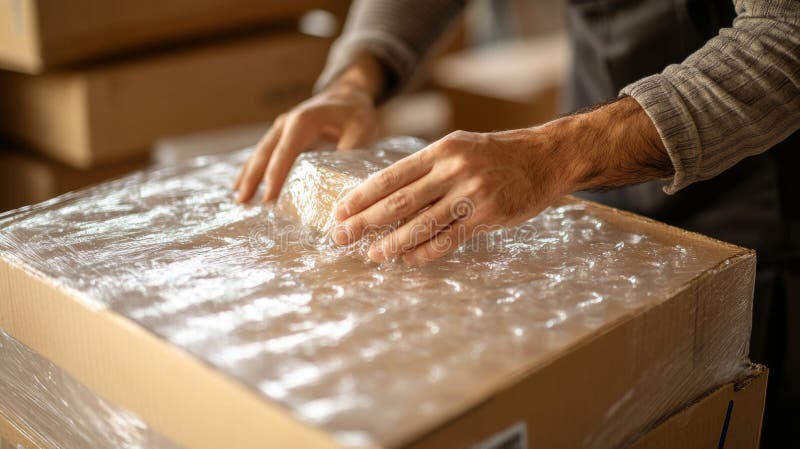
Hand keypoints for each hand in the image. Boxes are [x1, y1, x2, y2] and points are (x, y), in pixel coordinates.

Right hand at [234, 53, 383, 202]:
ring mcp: (282, 127)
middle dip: (253, 178)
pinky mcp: (283, 134)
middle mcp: (287, 122)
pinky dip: (254, 168)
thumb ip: (350, 150)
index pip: (285, 152)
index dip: (275, 176)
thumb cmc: (355, 111)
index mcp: (304, 121)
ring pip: (260, 152)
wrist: (348, 92)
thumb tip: (339, 178)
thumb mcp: (361, 128)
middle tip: (243, 202)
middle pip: (265, 152)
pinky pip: (265, 152)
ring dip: (249, 174)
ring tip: (239, 198)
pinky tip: (244, 184)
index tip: (268, 198)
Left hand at [332, 97, 670, 264]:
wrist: (545, 157)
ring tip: (372, 255)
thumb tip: (387, 196)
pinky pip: (450, 238)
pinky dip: (427, 252)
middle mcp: (452, 169)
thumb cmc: (496, 155)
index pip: (391, 176)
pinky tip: (409, 260)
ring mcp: (471, 192)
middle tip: (342, 237)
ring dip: (393, 243)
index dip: (362, 196)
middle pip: (399, 201)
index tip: (340, 212)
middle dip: (366, 222)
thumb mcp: (459, 149)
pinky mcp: (488, 214)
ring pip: (422, 223)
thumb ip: (427, 169)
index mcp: (440, 150)